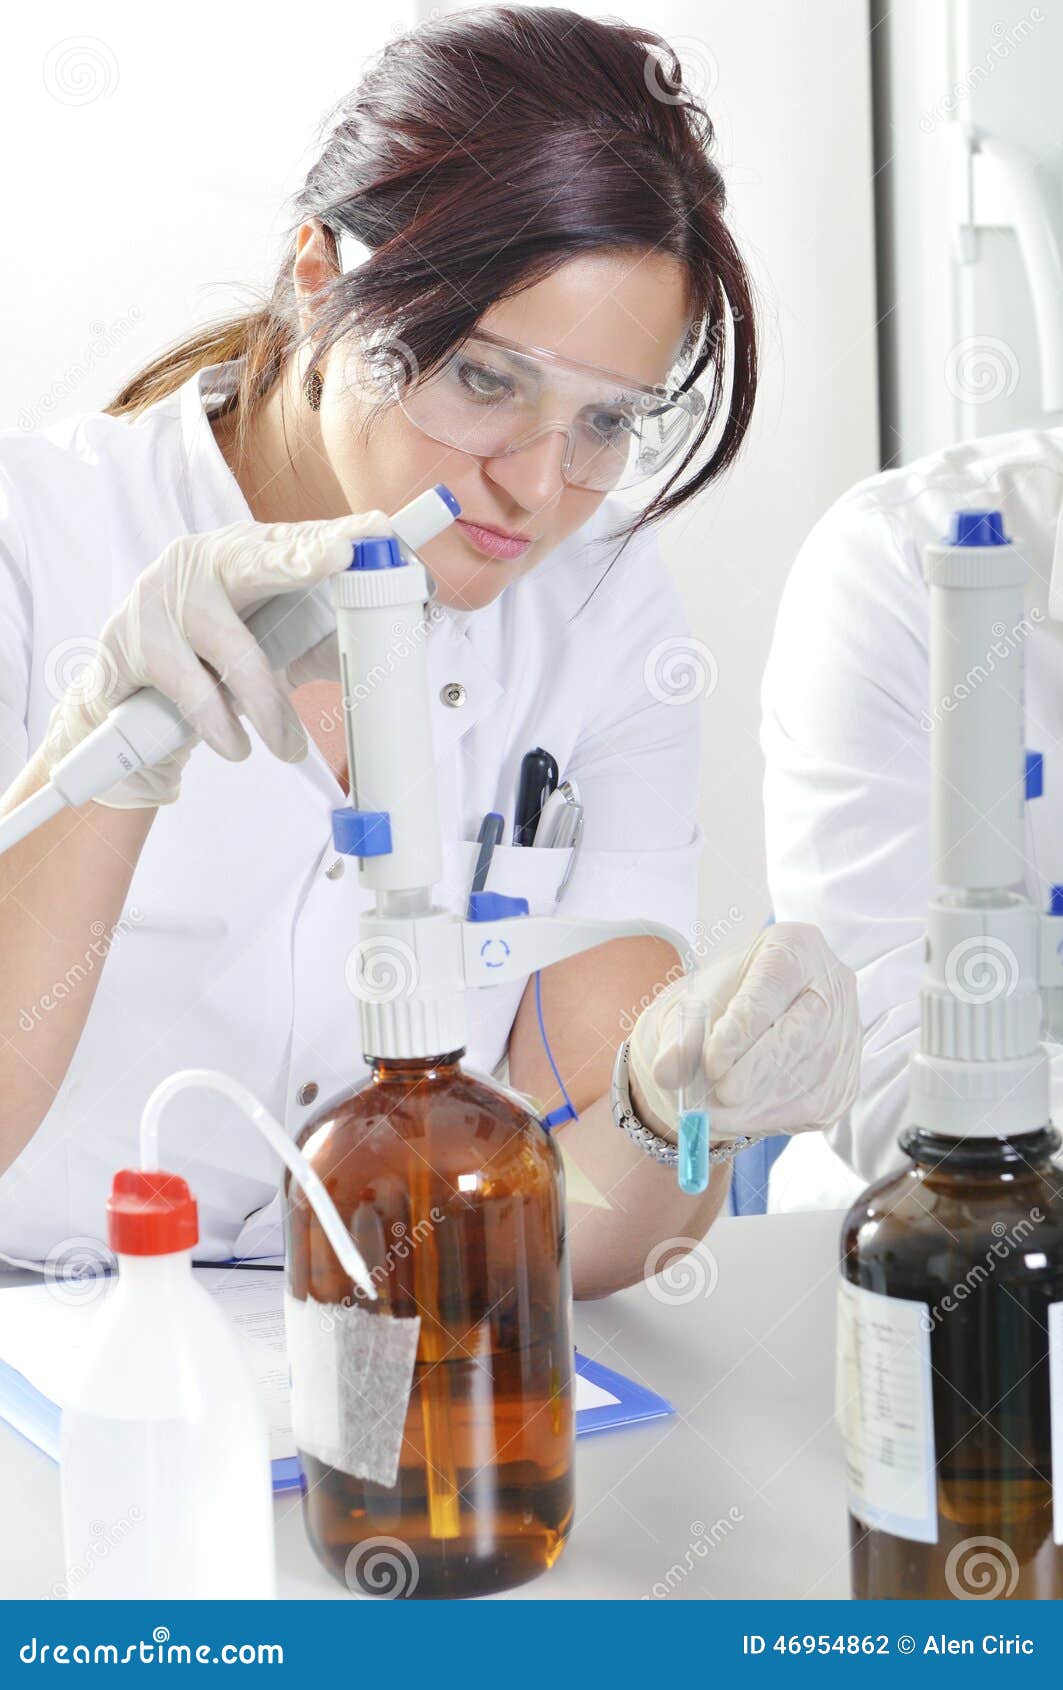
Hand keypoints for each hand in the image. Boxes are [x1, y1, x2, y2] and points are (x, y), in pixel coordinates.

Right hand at [40, 510, 392, 806]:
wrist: (127, 700)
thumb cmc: (213, 660)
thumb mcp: (270, 647)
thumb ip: (321, 644)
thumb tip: (390, 650)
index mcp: (243, 554)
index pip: (293, 541)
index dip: (333, 537)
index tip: (372, 529)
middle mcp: (201, 562)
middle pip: (254, 562)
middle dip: (298, 560)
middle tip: (340, 557)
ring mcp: (159, 596)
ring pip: (230, 649)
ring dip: (266, 706)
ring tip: (288, 746)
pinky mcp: (128, 641)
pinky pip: (187, 688)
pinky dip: (219, 724)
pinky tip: (235, 744)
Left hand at [627, 921, 862, 1142]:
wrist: (745, 1023)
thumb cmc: (720, 1003)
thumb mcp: (692, 1008)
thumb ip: (679, 1037)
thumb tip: (666, 1071)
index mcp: (794, 947)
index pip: (772, 986)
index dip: (742, 1027)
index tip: (712, 1061)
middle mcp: (832, 985)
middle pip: (800, 1031)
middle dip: (757, 1069)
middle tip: (721, 1095)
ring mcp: (847, 1033)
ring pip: (809, 1076)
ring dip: (760, 1103)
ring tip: (716, 1114)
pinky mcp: (847, 1077)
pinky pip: (816, 1104)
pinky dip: (773, 1118)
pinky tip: (740, 1118)